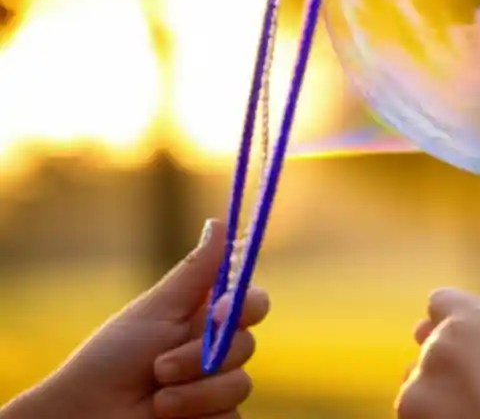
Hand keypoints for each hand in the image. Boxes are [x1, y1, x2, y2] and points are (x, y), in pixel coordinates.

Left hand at [1, 219, 269, 418]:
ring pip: (241, 384)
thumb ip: (195, 271)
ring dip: (196, 392)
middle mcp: (217, 351)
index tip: (216, 314)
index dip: (245, 306)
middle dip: (203, 358)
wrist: (85, 417)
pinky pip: (233, 416)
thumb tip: (218, 221)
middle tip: (161, 368)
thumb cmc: (110, 360)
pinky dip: (201, 415)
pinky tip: (170, 417)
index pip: (252, 303)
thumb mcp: (154, 311)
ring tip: (158, 401)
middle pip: (248, 344)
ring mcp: (217, 388)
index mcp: (205, 319)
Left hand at [396, 288, 479, 418]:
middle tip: (470, 387)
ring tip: (467, 410)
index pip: (440, 300)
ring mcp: (422, 371)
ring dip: (432, 391)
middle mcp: (446, 337)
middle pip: (431, 343)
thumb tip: (447, 335)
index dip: (448, 321)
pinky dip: (425, 414)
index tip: (461, 342)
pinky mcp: (407, 402)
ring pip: (417, 377)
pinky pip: (411, 407)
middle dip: (441, 360)